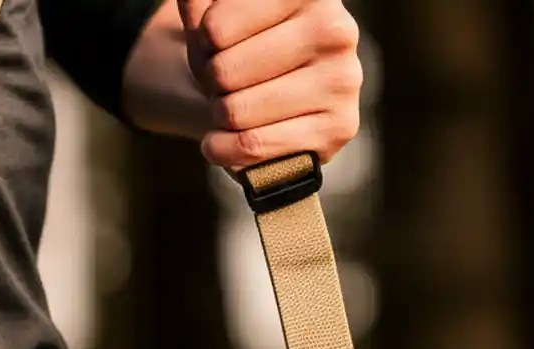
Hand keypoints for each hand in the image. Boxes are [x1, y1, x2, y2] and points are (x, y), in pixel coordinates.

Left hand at [178, 0, 363, 169]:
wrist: (274, 95)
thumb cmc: (240, 46)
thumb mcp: (213, 14)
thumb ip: (198, 6)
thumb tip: (192, 7)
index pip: (215, 29)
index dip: (200, 44)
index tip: (213, 43)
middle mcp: (336, 29)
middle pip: (224, 72)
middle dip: (210, 83)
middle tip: (222, 81)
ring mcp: (342, 81)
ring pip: (237, 112)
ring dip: (218, 116)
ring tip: (230, 106)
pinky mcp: (338, 128)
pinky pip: (253, 145)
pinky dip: (224, 149)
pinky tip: (223, 140)